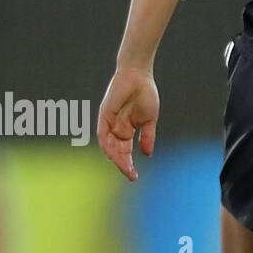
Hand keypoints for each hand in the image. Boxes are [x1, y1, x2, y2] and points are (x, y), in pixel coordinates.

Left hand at [98, 67, 159, 181]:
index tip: (134, 177)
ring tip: (125, 168)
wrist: (139, 76)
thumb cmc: (145, 94)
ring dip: (116, 158)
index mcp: (126, 130)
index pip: (126, 152)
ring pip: (109, 146)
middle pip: (117, 152)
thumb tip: (147, 154)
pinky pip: (103, 134)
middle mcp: (116, 129)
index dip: (129, 164)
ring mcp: (109, 123)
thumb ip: (147, 137)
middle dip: (124, 165)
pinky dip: (107, 145)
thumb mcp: (149, 119)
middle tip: (131, 176)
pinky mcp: (104, 116)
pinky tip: (113, 154)